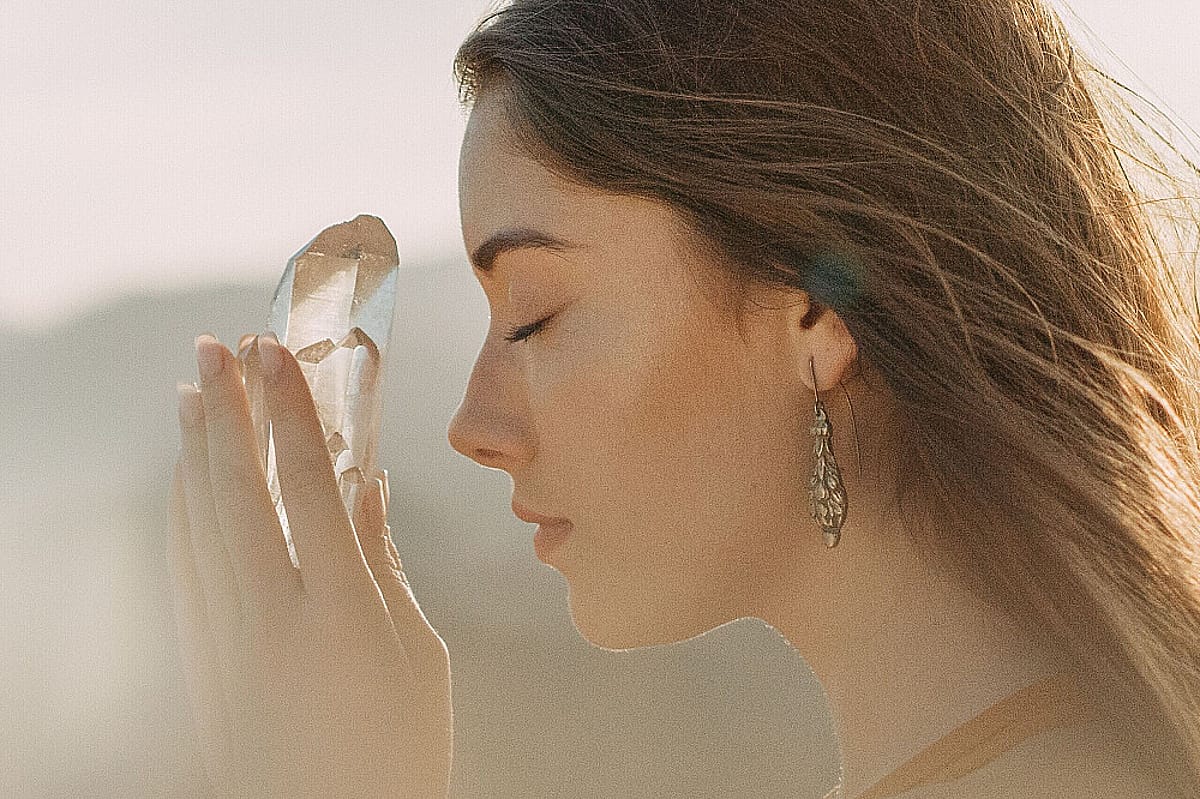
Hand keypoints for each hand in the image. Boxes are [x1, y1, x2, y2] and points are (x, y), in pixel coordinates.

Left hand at [168, 333, 451, 798]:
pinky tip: (186, 478)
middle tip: (218, 345)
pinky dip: (181, 509)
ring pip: (198, 522)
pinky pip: (183, 567)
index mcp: (342, 615)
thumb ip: (383, 566)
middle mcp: (271, 621)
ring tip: (193, 391)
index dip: (290, 411)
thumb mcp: (417, 655)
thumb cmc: (397, 751)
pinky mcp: (200, 663)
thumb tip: (365, 489)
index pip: (308, 486)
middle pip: (238, 491)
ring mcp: (224, 644)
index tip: (278, 352)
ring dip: (194, 449)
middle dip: (226, 409)